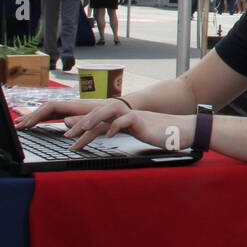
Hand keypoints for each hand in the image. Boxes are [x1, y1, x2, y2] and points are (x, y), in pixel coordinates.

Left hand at [15, 99, 192, 151]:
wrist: (180, 130)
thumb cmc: (157, 133)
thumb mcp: (133, 133)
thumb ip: (117, 131)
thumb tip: (101, 134)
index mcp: (119, 117)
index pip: (96, 118)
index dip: (80, 124)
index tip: (66, 132)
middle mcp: (123, 114)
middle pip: (97, 113)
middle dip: (80, 123)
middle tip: (66, 135)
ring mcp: (132, 115)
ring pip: (108, 111)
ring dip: (93, 120)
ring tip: (81, 130)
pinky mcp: (141, 121)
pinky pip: (126, 120)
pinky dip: (116, 126)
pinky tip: (109, 135)